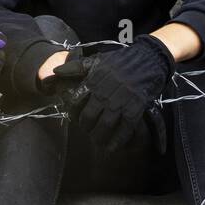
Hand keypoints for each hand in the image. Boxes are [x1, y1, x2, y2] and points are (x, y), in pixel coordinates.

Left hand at [75, 35, 173, 154]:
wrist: (148, 58)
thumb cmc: (121, 60)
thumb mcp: (97, 60)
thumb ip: (76, 67)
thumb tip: (55, 72)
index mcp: (94, 80)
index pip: (76, 100)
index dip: (73, 112)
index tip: (74, 118)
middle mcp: (105, 92)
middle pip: (89, 116)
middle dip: (86, 127)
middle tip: (87, 132)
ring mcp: (121, 100)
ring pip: (106, 124)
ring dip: (100, 136)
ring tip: (98, 141)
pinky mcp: (135, 107)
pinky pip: (125, 127)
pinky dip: (119, 139)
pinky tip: (114, 146)